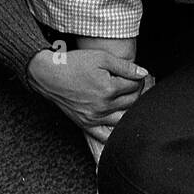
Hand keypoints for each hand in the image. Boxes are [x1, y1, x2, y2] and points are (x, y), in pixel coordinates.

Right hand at [27, 47, 149, 133]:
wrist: (49, 75)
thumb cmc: (74, 63)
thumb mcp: (101, 57)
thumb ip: (125, 66)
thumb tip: (144, 73)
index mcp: (108, 89)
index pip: (135, 86)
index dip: (138, 78)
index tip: (135, 74)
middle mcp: (103, 107)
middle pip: (132, 102)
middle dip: (136, 92)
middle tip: (132, 84)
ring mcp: (94, 118)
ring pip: (123, 119)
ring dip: (130, 109)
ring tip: (127, 98)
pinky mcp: (85, 124)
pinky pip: (104, 135)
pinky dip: (114, 133)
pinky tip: (119, 126)